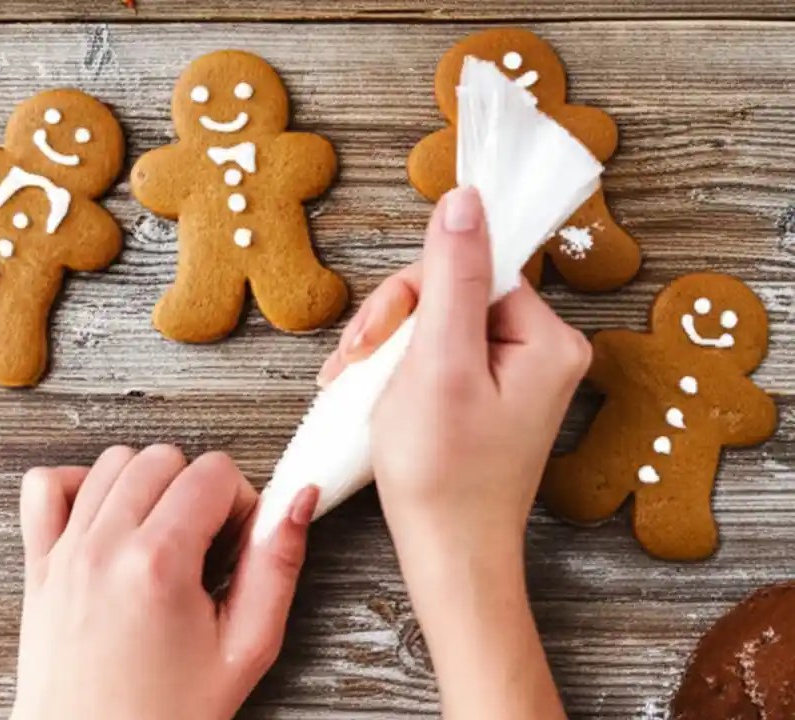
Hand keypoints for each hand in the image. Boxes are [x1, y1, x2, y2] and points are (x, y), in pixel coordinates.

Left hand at [12, 445, 318, 719]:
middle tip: (205, 547)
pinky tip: (107, 520)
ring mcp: (65, 550)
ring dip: (146, 485)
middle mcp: (105, 546)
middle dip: (196, 491)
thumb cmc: (163, 716)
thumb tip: (297, 501)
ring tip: (162, 536)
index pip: (213, 472)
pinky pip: (46, 484)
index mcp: (159, 563)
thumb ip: (276, 567)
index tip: (236, 545)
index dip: (240, 504)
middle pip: (164, 457)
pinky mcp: (38, 562)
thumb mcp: (244, 650)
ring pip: (113, 461)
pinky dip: (80, 486)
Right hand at [320, 187, 585, 718]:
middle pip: (450, 291)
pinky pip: (437, 354)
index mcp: (545, 338)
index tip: (377, 335)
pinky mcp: (488, 397)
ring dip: (386, 347)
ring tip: (355, 384)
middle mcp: (540, 351)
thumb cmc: (443, 477)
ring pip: (435, 322)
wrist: (448, 557)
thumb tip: (465, 198)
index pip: (470, 266)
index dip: (412, 292)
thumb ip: (452, 278)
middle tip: (357, 364)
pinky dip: (396, 370)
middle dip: (394, 324)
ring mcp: (514, 375)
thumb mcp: (439, 366)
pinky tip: (372, 394)